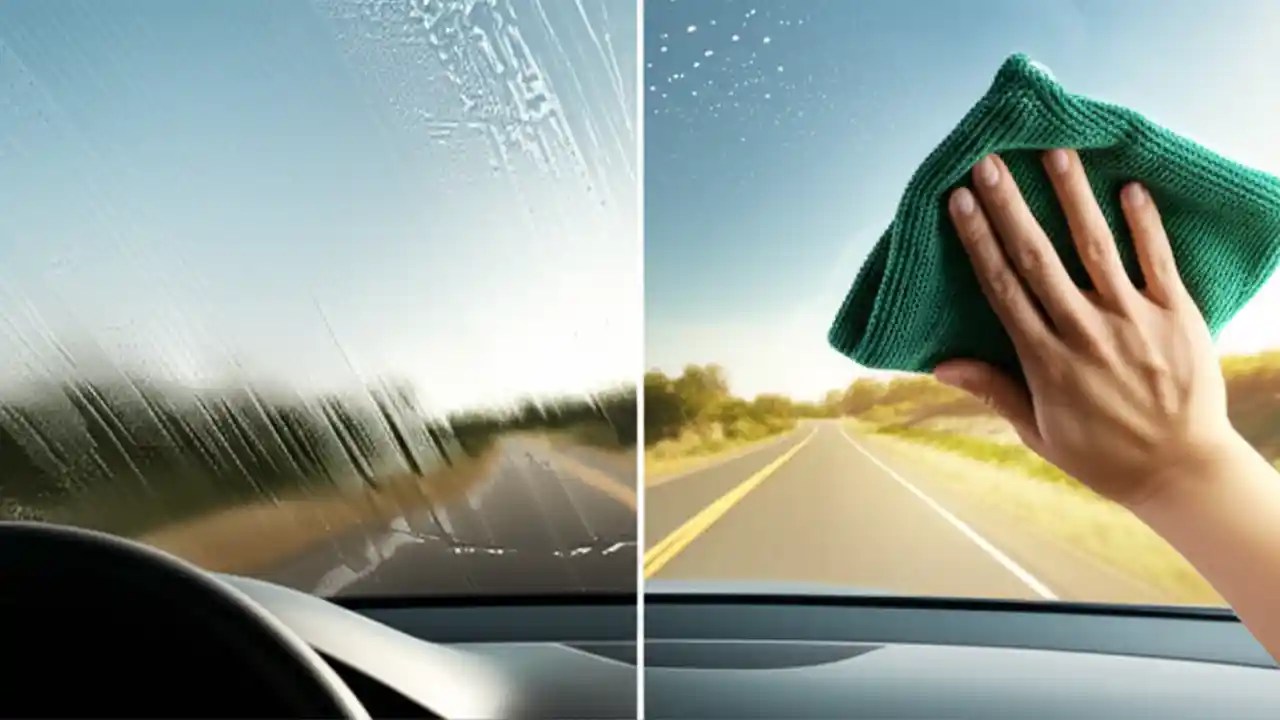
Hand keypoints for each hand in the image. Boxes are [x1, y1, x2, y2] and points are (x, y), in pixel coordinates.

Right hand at [934, 149, 1240, 507]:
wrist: (1182, 472)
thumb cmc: (1102, 456)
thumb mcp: (1038, 431)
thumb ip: (994, 389)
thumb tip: (940, 364)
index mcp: (1045, 361)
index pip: (1002, 288)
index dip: (978, 240)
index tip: (958, 201)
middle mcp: (1084, 333)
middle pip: (1038, 258)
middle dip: (1010, 207)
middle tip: (989, 161)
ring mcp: (1132, 321)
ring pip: (1096, 248)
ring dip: (1073, 198)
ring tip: (1055, 152)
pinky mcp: (1178, 317)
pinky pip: (1157, 262)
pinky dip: (1144, 224)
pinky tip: (1129, 186)